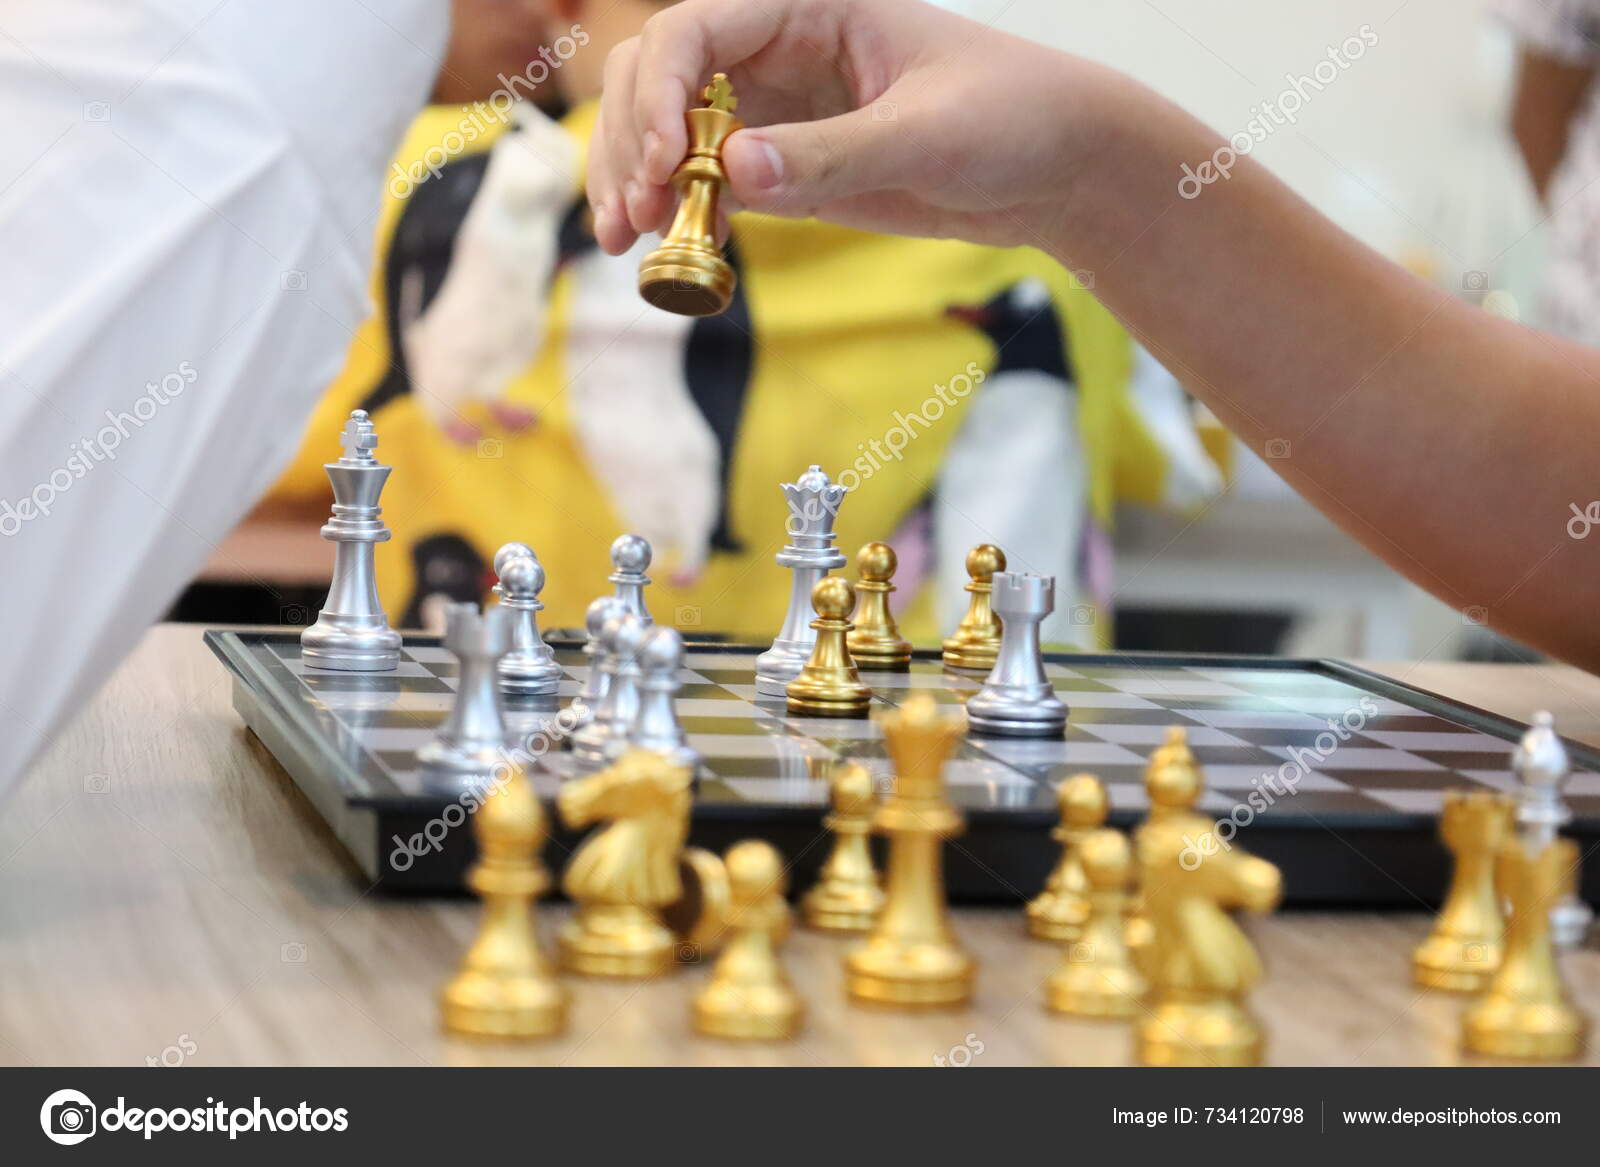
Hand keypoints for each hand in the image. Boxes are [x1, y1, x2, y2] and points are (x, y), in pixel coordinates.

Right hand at [588, 0, 1096, 256]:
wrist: (1059, 167)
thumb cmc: (1013, 117)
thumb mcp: (928, 134)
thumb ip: (834, 153)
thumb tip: (733, 170)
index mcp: (810, 8)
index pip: (697, 30)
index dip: (660, 92)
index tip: (664, 164)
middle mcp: (779, 52)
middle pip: (660, 76)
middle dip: (631, 139)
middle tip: (633, 215)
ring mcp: (779, 111)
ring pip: (672, 132)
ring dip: (639, 180)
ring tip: (629, 240)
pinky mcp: (789, 167)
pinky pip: (712, 184)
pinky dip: (684, 214)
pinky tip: (676, 253)